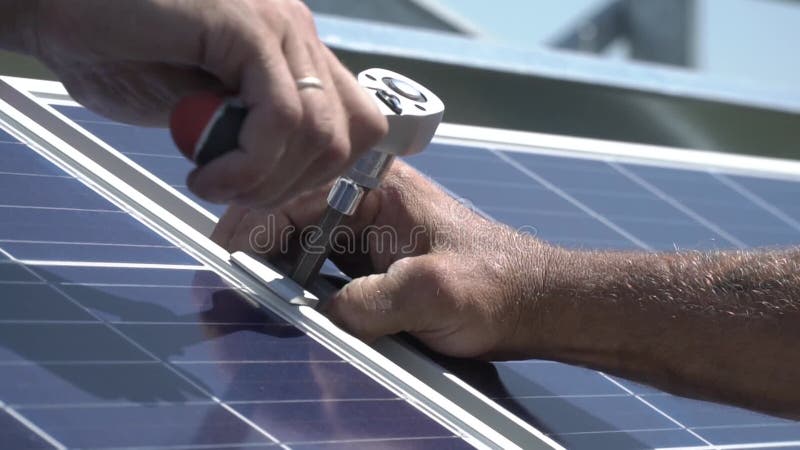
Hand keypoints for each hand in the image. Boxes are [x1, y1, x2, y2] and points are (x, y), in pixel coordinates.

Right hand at [27, 0, 386, 205]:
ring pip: (320, 134)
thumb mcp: (206, 112)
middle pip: (351, 135)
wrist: (56, 10)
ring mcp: (275, 24)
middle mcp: (296, 32)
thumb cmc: (119, 54)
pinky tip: (207, 174)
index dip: (324, 172)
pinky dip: (248, 166)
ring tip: (212, 184)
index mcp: (293, 51)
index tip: (272, 194)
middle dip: (293, 188)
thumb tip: (288, 177)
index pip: (358, 123)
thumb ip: (254, 133)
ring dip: (264, 183)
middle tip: (236, 196)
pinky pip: (280, 119)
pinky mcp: (244, 25)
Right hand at [211, 161, 550, 358]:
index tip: (225, 254)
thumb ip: (370, 301)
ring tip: (250, 299)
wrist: (534, 304)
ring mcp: (373, 234)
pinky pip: (326, 272)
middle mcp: (369, 203)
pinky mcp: (378, 264)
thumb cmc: (498, 284)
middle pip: (293, 219)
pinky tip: (289, 308)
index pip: (297, 196)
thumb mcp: (431, 291)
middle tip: (229, 283)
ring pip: (305, 248)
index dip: (255, 225)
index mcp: (380, 188)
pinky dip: (304, 289)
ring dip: (279, 273)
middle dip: (260, 250)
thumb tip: (323, 315)